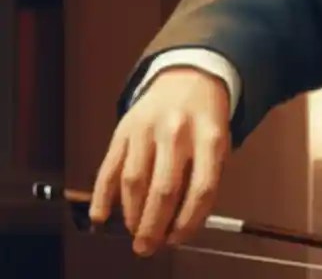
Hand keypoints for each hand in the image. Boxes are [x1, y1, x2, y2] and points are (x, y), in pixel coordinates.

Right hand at [89, 67, 230, 255]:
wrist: (188, 76)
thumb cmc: (205, 120)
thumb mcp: (219, 143)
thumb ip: (205, 178)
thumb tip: (181, 224)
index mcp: (210, 137)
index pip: (202, 188)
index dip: (189, 220)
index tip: (178, 238)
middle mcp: (178, 132)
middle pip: (164, 188)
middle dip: (154, 225)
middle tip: (148, 247)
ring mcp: (148, 129)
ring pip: (134, 181)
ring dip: (132, 214)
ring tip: (135, 231)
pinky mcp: (123, 129)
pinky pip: (109, 167)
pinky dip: (102, 195)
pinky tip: (100, 216)